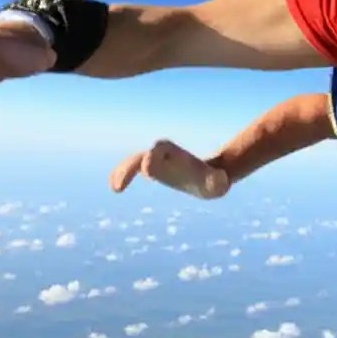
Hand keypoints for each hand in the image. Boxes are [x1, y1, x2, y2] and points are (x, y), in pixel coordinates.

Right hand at [110, 139, 230, 199]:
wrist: (211, 177)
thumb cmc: (214, 181)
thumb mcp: (218, 183)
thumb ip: (218, 181)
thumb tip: (221, 182)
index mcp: (177, 156)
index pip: (160, 149)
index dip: (152, 156)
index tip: (146, 169)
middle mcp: (164, 156)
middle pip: (141, 156)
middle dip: (129, 167)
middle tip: (119, 186)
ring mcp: (156, 162)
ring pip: (132, 162)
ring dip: (121, 173)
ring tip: (116, 188)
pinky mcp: (152, 170)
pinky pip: (131, 169)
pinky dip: (121, 175)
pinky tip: (115, 187)